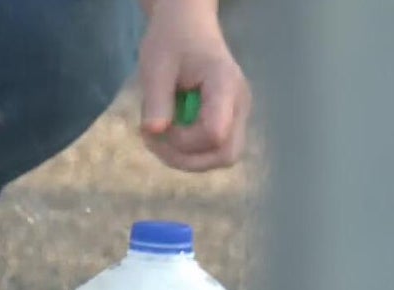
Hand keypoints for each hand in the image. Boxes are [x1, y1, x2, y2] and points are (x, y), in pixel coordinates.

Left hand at [137, 1, 250, 171]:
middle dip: (186, 159)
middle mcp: (239, 104)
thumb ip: (156, 99)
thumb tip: (154, 132)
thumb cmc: (172, 41)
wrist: (188, 28)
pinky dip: (188, 150)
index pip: (215, 134)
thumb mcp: (156, 65)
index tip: (158, 126)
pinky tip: (167, 132)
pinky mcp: (227, 121)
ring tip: (157, 136)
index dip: (184, 141)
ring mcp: (237, 114)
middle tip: (155, 141)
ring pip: (221, 157)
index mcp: (224, 85)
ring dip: (185, 157)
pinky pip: (212, 149)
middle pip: (226, 155)